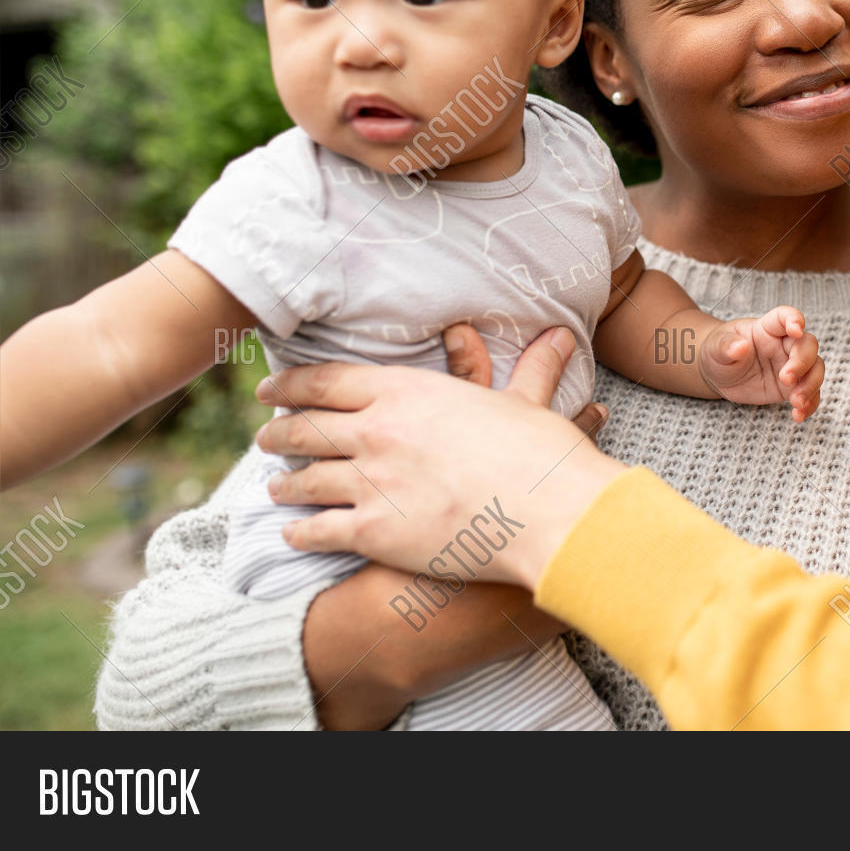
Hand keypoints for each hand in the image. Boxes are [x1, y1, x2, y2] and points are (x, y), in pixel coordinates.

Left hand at [256, 327, 628, 589]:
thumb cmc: (542, 455)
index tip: (270, 389)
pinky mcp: (373, 532)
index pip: (329, 382)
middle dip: (278, 433)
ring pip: (306, 480)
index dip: (292, 385)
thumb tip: (561, 337)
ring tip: (274, 487)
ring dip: (284, 484)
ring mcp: (371, 482)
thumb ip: (532, 370)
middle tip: (265, 437)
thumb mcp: (526, 405)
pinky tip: (292, 535)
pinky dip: (299, 533)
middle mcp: (378, 431)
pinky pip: (319, 530)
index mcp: (407, 391)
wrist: (547, 512)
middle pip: (306, 429)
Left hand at [698, 307, 822, 421]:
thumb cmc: (719, 353)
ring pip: (815, 370)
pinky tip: (798, 415)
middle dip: (802, 362)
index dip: (795, 319)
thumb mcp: (716, 347)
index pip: (785, 316)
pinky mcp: (792, 387)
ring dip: (810, 385)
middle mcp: (784, 345)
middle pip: (807, 345)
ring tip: (796, 402)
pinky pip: (810, 394)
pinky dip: (809, 405)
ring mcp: (791, 366)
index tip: (796, 330)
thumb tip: (740, 347)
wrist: (718, 375)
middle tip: (785, 379)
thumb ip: (726, 346)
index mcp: (767, 328)